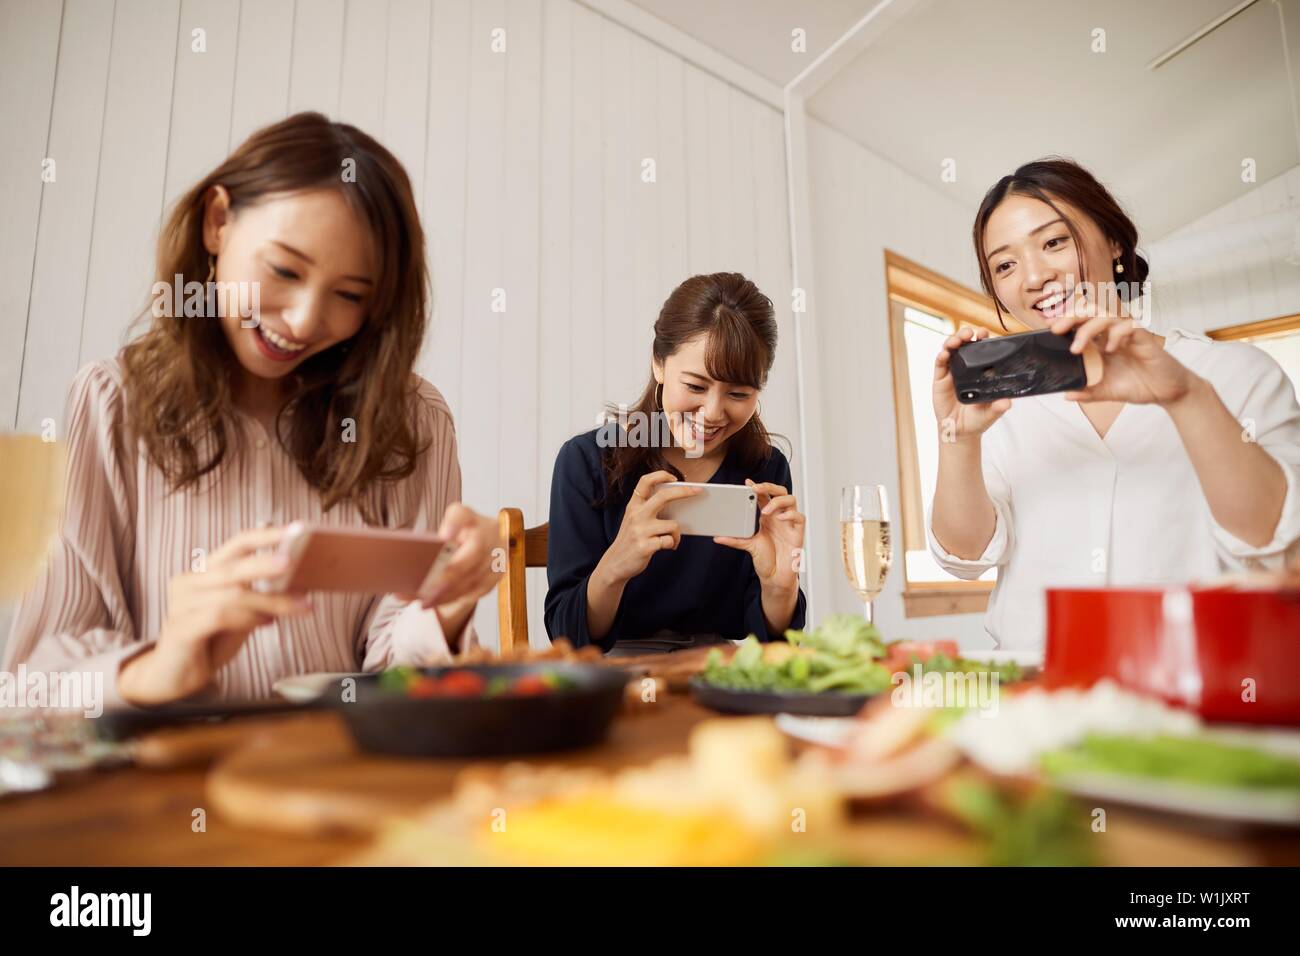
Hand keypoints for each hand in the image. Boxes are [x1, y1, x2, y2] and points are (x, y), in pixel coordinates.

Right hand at [118, 526, 311, 705]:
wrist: (176, 676)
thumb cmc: (211, 641)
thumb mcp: (243, 615)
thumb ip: (262, 597)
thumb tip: (300, 581)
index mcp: (205, 572)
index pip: (236, 544)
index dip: (265, 535)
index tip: (295, 530)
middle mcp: (189, 583)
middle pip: (232, 566)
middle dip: (265, 563)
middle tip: (292, 561)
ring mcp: (181, 605)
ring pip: (232, 594)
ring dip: (270, 601)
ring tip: (297, 607)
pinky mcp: (180, 628)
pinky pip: (218, 616)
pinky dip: (248, 618)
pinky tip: (267, 623)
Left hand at [397, 504, 505, 641]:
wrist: (486, 540)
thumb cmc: (457, 537)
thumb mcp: (445, 532)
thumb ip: (430, 544)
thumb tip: (405, 566)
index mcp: (468, 517)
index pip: (461, 515)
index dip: (454, 524)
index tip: (444, 536)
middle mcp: (487, 532)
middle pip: (473, 552)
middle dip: (450, 576)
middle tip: (428, 593)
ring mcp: (497, 553)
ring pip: (474, 577)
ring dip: (448, 593)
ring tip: (425, 602)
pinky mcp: (498, 573)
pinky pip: (476, 590)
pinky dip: (455, 598)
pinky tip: (437, 602)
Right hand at [599, 471, 700, 582]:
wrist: (615, 564)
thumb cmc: (631, 540)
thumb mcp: (634, 520)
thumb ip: (648, 509)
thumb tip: (677, 501)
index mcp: (633, 506)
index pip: (645, 481)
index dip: (661, 475)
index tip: (674, 478)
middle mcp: (636, 515)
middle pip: (664, 496)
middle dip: (684, 492)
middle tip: (698, 491)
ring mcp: (640, 531)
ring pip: (673, 524)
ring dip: (677, 533)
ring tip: (673, 539)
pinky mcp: (645, 546)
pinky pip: (669, 541)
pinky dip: (672, 544)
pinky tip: (668, 547)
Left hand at [715, 479, 804, 591]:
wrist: (776, 576)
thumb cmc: (766, 559)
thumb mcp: (748, 546)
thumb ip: (734, 540)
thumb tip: (717, 537)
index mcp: (767, 517)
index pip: (764, 496)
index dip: (758, 487)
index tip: (747, 482)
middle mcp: (779, 517)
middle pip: (779, 492)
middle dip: (769, 486)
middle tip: (756, 488)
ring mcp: (789, 523)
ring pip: (791, 500)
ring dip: (778, 501)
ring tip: (766, 509)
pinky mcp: (797, 532)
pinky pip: (799, 517)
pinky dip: (791, 514)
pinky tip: (781, 517)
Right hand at [932, 325, 1011, 442]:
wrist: (960, 431)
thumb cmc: (977, 419)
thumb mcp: (991, 413)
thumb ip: (999, 407)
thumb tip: (1007, 403)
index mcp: (980, 371)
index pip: (982, 350)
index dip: (983, 339)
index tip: (986, 333)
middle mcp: (966, 367)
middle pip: (965, 344)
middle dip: (966, 334)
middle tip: (970, 333)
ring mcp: (952, 371)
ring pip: (951, 349)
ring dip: (952, 340)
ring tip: (957, 340)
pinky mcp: (940, 378)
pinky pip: (940, 364)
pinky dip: (941, 356)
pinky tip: (944, 354)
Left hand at [1048, 302, 1194, 405]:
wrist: (1168, 392)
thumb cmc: (1139, 385)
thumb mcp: (1107, 392)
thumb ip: (1088, 392)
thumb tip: (1066, 395)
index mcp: (1102, 343)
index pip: (1081, 324)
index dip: (1066, 322)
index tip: (1047, 328)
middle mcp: (1113, 335)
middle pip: (1091, 313)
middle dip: (1072, 317)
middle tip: (1056, 330)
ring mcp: (1129, 335)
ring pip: (1107, 317)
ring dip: (1088, 329)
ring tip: (1076, 348)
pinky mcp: (1144, 339)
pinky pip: (1129, 327)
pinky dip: (1116, 334)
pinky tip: (1110, 349)